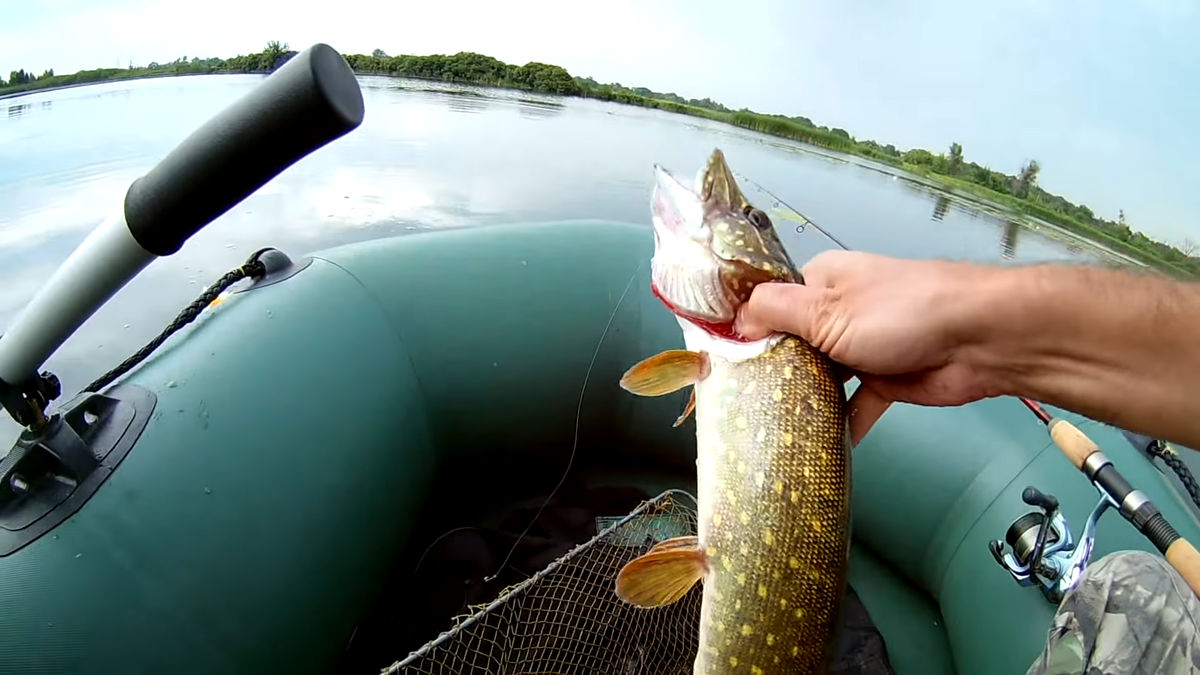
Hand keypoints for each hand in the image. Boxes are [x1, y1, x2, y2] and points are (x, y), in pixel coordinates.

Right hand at [735, 250, 1002, 445]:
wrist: (979, 339)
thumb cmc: (897, 312)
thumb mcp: (825, 309)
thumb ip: (775, 312)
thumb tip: (732, 320)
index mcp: (821, 283)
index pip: (770, 304)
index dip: (745, 330)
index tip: (717, 363)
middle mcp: (838, 312)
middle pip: (792, 345)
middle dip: (771, 372)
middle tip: (735, 406)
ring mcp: (862, 348)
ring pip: (821, 378)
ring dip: (803, 400)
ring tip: (765, 428)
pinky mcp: (886, 381)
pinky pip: (855, 406)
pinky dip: (842, 424)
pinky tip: (816, 447)